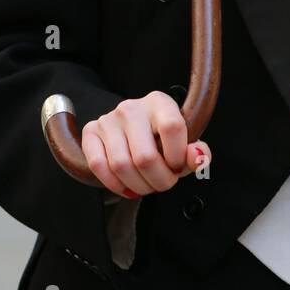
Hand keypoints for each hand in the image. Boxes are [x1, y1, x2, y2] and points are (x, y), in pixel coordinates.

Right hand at [81, 90, 210, 198]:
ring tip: (147, 185)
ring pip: (121, 166)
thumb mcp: (185, 143)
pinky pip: (99, 166)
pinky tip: (127, 185)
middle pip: (145, 157)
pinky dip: (115, 184)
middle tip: (164, 183)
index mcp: (160, 102)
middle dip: (159, 181)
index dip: (177, 156)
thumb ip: (198, 153)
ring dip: (138, 186)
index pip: (172, 128)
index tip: (177, 166)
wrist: (132, 130)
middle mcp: (132, 108)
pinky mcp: (91, 131)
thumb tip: (196, 156)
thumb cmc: (163, 139)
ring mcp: (108, 119)